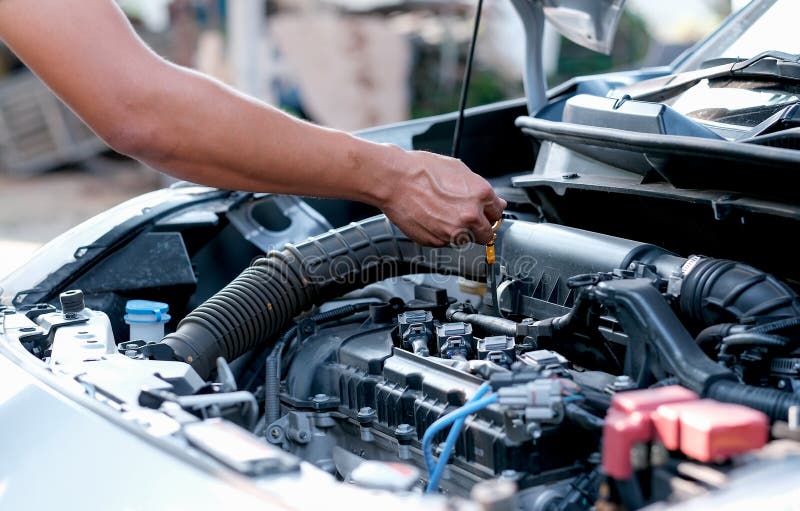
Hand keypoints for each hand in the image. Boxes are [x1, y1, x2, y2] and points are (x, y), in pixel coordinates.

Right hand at [380, 149, 505, 246]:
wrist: (394, 180)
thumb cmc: (420, 170)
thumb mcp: (458, 169)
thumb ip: (479, 188)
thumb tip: (494, 201)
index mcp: (480, 195)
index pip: (497, 213)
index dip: (490, 212)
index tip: (485, 214)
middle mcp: (470, 216)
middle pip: (486, 234)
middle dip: (480, 227)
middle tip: (467, 218)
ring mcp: (453, 232)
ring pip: (465, 239)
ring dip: (460, 231)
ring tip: (442, 213)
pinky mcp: (436, 241)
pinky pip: (445, 241)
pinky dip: (441, 233)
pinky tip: (431, 217)